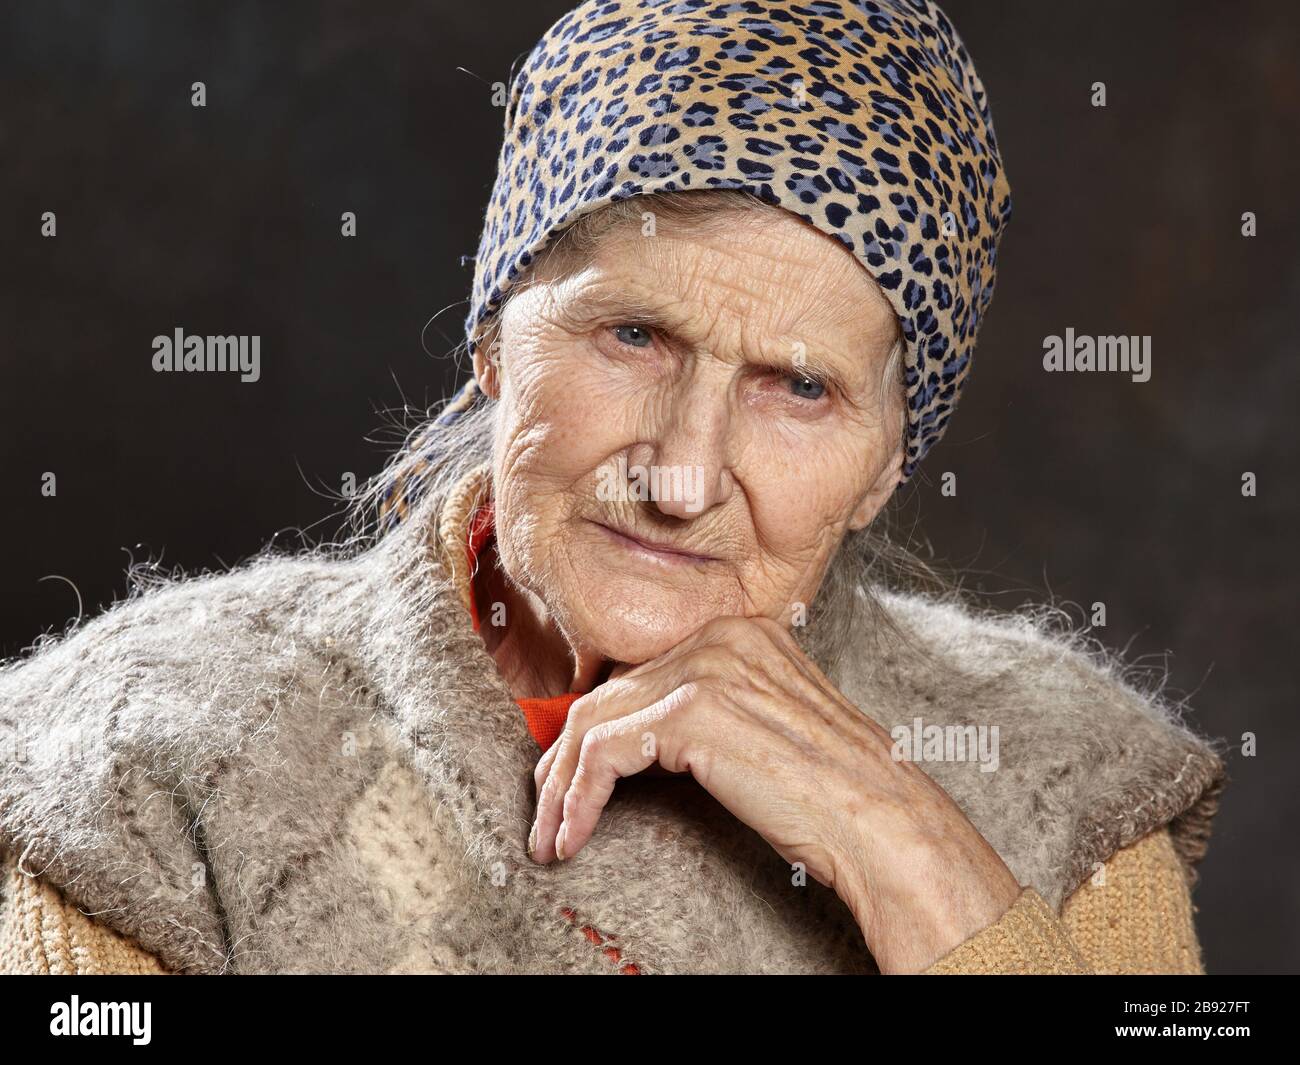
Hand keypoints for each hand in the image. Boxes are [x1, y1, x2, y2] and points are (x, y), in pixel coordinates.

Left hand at [527, 615, 1022, 972]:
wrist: (884, 820)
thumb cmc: (838, 792)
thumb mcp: (768, 728)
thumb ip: (713, 711)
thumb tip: (643, 735)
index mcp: (743, 631)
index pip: (641, 673)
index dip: (596, 727)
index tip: (571, 773)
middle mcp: (722, 636)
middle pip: (610, 693)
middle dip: (566, 759)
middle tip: (549, 808)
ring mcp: (706, 668)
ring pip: (594, 721)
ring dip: (562, 786)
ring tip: (553, 832)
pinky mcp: (690, 713)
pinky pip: (602, 753)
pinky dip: (577, 798)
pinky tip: (574, 834)